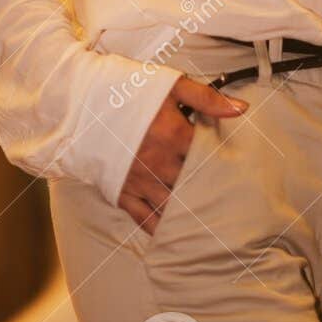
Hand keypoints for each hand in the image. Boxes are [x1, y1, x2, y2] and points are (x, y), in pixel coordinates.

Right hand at [117, 74, 247, 234]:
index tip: (238, 170)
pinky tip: (175, 235)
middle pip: (194, 185)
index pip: (209, 157)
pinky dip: (161, 228)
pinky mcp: (122, 192)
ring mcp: (139, 181)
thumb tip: (241, 110)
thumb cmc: (126, 89)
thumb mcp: (170, 85)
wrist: (80, 103)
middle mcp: (159, 163)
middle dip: (211, 192)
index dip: (225, 163)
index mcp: (173, 135)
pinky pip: (145, 218)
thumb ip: (206, 98)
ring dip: (190, 214)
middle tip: (231, 202)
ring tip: (210, 224)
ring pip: (173, 206)